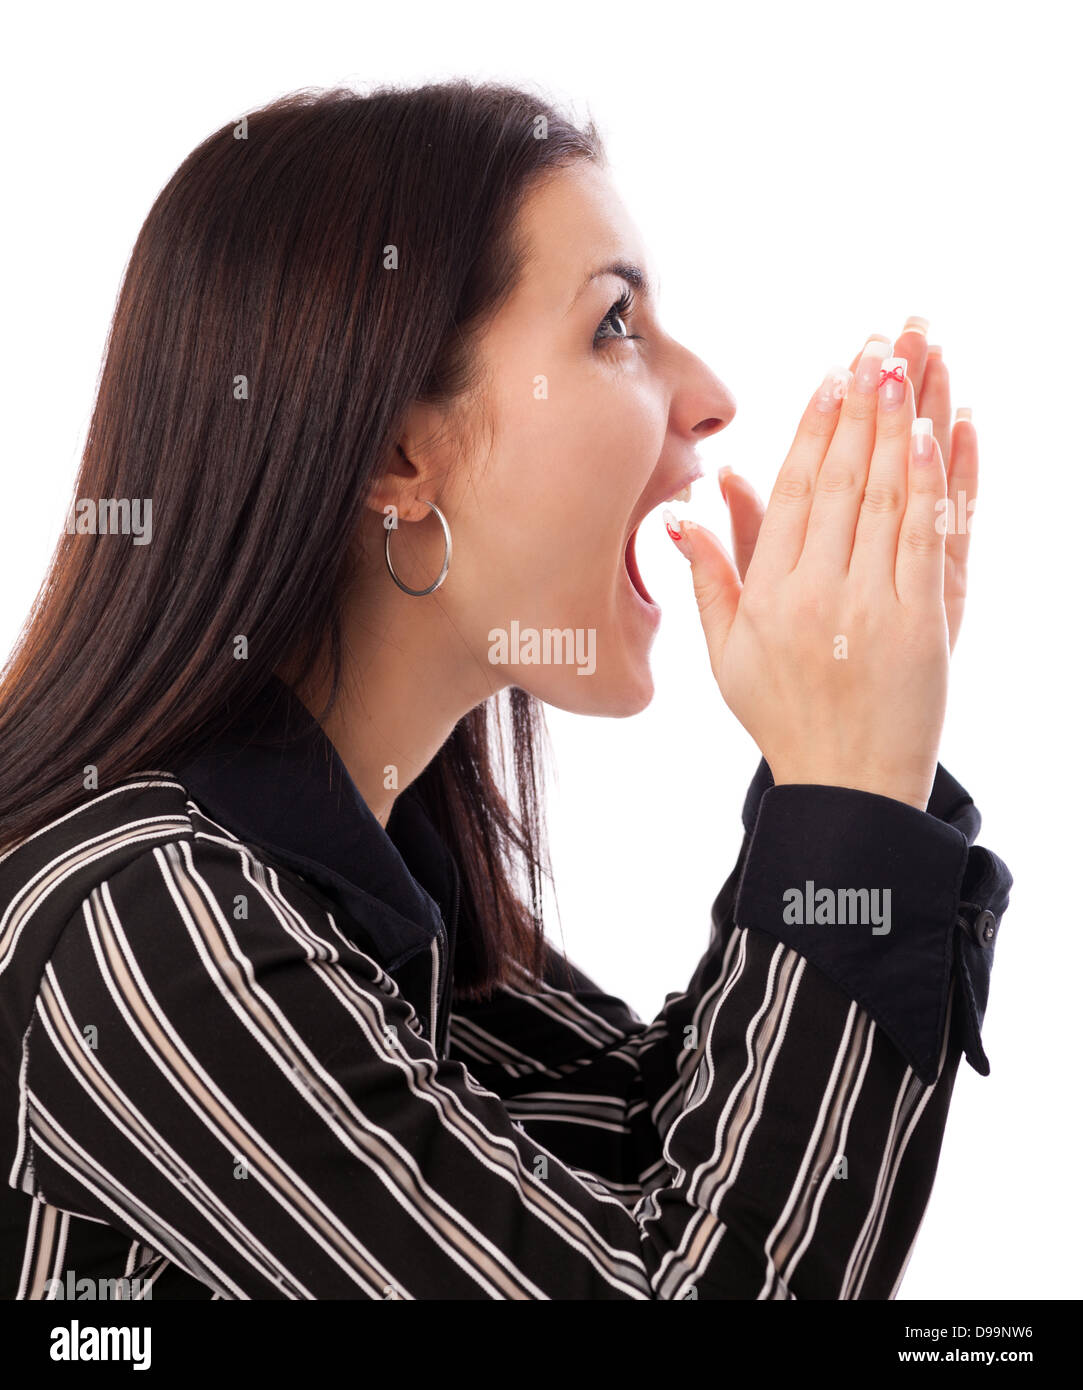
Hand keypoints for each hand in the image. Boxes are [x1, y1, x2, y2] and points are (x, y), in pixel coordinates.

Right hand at [667, 331, 949, 810]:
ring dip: (900, 425)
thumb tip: (682, 515)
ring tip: (911, 363)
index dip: (813, 428)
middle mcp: (818, 596)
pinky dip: (932, 484)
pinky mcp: (923, 627)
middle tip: (878, 343)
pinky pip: (928, 541)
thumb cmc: (783, 716)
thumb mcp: (727, 654)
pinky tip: (937, 433)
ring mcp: (873, 609)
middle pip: (841, 481)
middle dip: (861, 405)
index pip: (792, 493)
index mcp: (768, 598)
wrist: (847, 784)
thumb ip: (710, 579)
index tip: (830, 375)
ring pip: (886, 499)